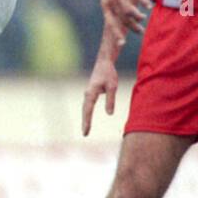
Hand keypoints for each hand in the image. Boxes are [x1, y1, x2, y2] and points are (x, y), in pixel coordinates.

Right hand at [81, 21, 125, 135]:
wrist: (104, 62)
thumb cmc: (109, 73)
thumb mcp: (112, 86)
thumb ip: (110, 100)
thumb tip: (109, 114)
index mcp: (91, 93)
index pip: (88, 110)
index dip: (87, 121)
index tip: (86, 131)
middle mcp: (87, 94)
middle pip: (84, 110)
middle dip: (85, 122)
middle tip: (85, 134)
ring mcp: (88, 93)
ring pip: (85, 108)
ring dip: (85, 118)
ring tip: (86, 130)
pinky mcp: (91, 93)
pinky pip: (87, 105)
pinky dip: (87, 113)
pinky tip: (87, 119)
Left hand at [99, 0, 150, 33]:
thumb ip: (114, 10)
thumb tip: (121, 24)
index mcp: (105, 6)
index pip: (111, 23)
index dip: (116, 34)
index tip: (122, 44)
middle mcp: (111, 1)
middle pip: (122, 18)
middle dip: (132, 27)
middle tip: (141, 32)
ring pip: (129, 9)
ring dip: (137, 16)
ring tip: (143, 19)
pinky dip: (143, 2)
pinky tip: (149, 7)